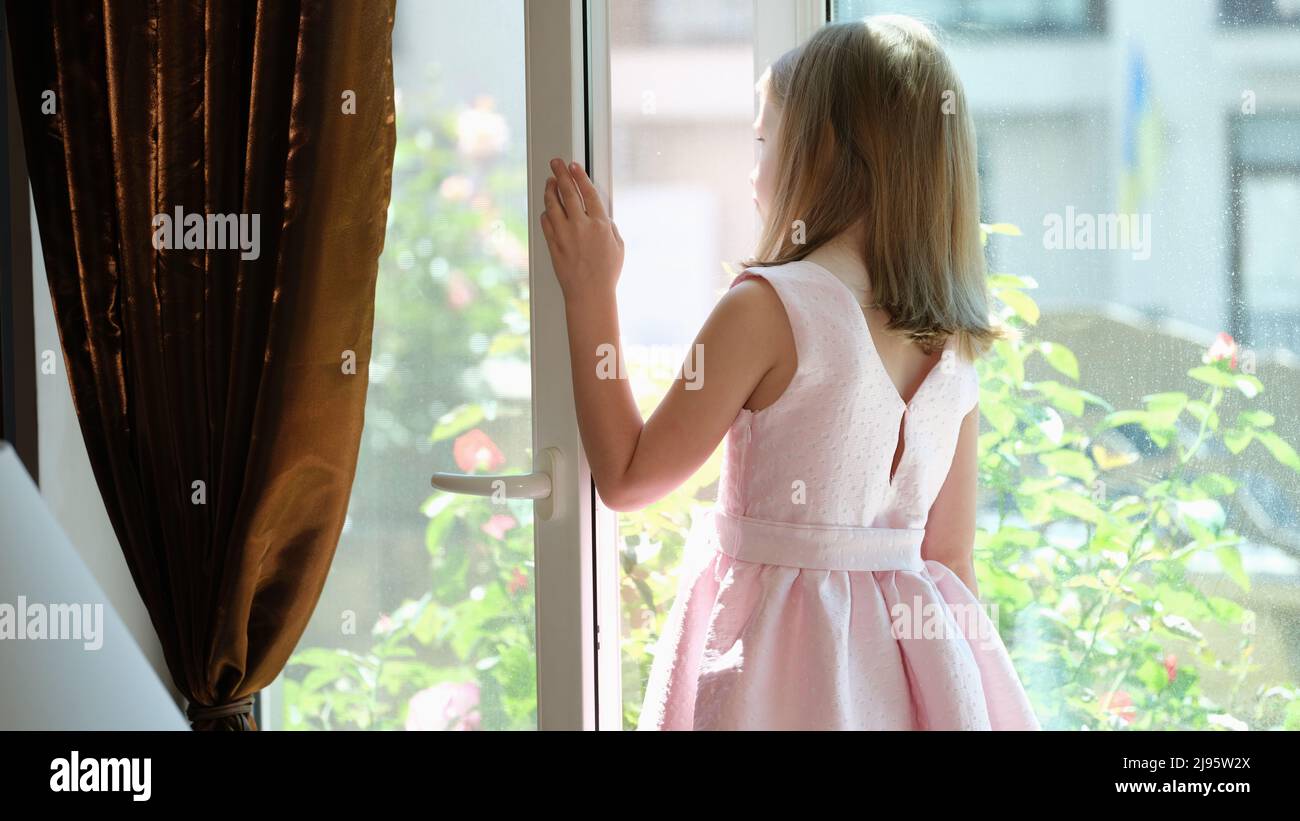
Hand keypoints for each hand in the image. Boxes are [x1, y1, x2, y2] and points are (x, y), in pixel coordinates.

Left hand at [540, 158, 623, 302]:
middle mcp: (581, 226)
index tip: (574, 166)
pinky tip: (547, 208)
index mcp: (600, 225)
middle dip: (561, 174)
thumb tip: (603, 218)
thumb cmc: (606, 274)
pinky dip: (546, 212)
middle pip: (568, 192)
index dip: (580, 177)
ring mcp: (565, 234)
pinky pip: (546, 222)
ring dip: (550, 190)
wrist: (589, 294)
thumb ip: (611, 228)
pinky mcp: (553, 244)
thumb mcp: (619, 248)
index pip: (588, 193)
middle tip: (556, 163)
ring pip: (553, 205)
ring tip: (549, 181)